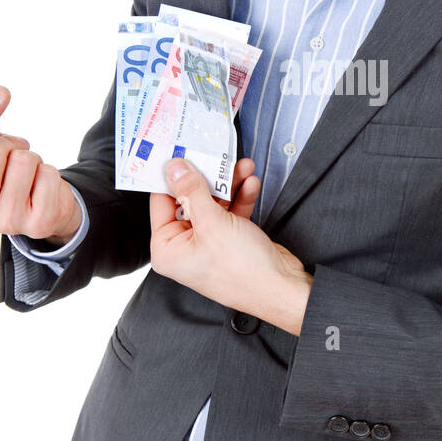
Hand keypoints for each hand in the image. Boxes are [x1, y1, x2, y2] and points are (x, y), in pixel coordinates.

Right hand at [0, 75, 81, 243]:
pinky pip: (49, 175)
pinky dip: (50, 173)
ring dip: (32, 159)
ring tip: (27, 175)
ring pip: (24, 161)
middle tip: (13, 157)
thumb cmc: (1, 174)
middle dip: (9, 144)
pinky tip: (42, 188)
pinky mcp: (38, 224)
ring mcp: (5, 223)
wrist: (38, 210)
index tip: (1, 91)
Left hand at [149, 158, 312, 334]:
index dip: (170, 176)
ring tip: (240, 167)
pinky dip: (240, 198)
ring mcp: (208, 243)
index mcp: (168, 250)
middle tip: (213, 155)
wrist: (281, 288)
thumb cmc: (242, 270)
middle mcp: (184, 247)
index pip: (161, 203)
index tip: (178, 152)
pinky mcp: (229, 240)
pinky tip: (250, 184)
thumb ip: (192, 191)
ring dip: (228, 184)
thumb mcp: (212, 223)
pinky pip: (230, 212)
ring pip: (213, 203)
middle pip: (189, 200)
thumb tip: (175, 168)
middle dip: (206, 177)